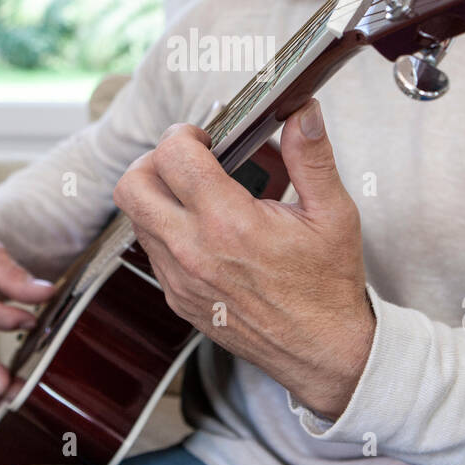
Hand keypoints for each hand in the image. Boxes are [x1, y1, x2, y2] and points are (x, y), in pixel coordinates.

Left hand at [113, 99, 374, 418]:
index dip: (185, 134)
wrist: (324, 353)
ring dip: (157, 195)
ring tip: (198, 193)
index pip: (173, 156)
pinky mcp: (177, 298)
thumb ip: (312, 157)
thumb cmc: (328, 286)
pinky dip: (166, 228)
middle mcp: (193, 251)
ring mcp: (180, 279)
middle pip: (131, 185)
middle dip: (153, 160)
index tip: (206, 137)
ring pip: (136, 218)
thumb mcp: (333, 214)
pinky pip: (151, 250)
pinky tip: (204, 229)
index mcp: (229, 224)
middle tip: (186, 160)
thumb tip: (303, 112)